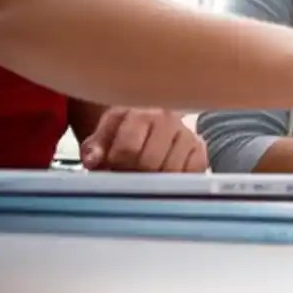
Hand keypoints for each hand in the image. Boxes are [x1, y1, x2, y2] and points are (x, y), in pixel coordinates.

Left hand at [80, 107, 207, 172]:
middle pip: (150, 162)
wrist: (149, 120)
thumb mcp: (104, 135)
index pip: (128, 148)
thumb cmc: (124, 131)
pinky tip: (165, 177)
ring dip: (155, 181)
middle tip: (127, 175)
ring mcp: (187, 134)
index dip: (116, 164)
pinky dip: (177, 180)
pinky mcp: (199, 150)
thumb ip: (94, 147)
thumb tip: (93, 160)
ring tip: (145, 176)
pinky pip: (191, 173)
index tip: (111, 167)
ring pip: (171, 171)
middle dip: (134, 174)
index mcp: (140, 112)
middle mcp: (168, 119)